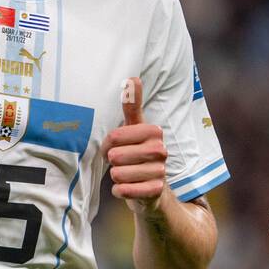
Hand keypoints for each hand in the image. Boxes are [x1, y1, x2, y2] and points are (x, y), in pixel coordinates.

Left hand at [99, 76, 168, 215]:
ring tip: (125, 175)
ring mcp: (160, 171)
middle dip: (111, 161)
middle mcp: (161, 150)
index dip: (108, 144)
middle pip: (115, 155)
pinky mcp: (156, 191)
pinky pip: (124, 190)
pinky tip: (127, 188)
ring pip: (118, 174)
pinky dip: (119, 191)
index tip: (114, 147)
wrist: (151, 189)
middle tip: (120, 163)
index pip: (114, 136)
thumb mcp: (133, 128)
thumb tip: (132, 77)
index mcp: (154, 131)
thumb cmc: (136, 153)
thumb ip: (132, 105)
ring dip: (115, 177)